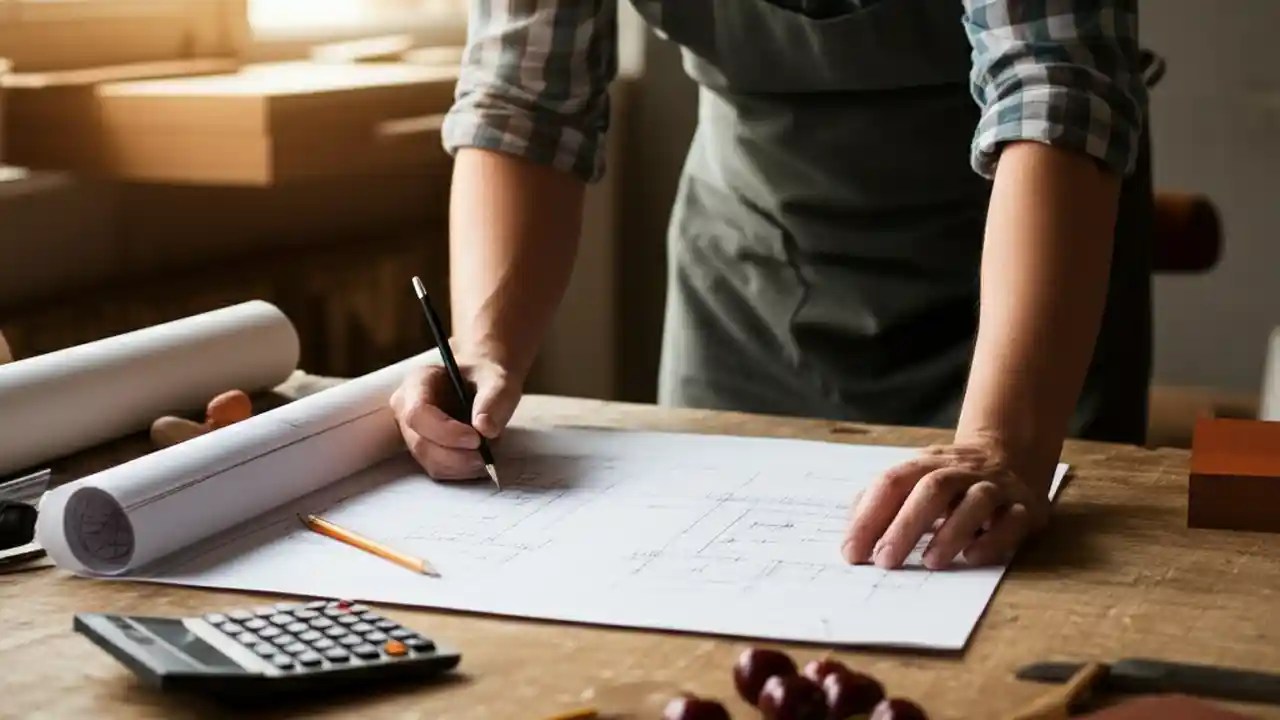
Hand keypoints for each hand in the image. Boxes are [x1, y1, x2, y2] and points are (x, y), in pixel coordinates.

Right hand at [389, 351, 521, 480]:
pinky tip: (481, 461)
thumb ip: (494, 400)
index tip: (477, 439)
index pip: (418, 414)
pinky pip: (439, 469)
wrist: (484, 381)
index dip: (445, 432)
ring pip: (430, 462)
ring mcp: (414, 433)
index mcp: (417, 383)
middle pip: (421, 444)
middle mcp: (407, 410)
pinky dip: (463, 471)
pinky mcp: (427, 450)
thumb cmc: (485, 374)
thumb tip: (486, 429)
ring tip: (488, 454)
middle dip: (457, 456)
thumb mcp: (496, 378)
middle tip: (487, 455)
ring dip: (462, 466)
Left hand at [841, 440, 1050, 569]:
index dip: (869, 517)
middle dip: (906, 525)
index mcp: (925, 464)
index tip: (852, 553)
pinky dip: (993, 539)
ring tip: (929, 562)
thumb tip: (851, 540)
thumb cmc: (948, 481)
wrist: (1011, 455)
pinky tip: (972, 557)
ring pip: (975, 502)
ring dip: (951, 532)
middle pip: (932, 488)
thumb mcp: (912, 481)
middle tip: (885, 561)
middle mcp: (960, 471)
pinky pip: (1012, 521)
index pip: (892, 483)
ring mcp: (994, 487)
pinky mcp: (1024, 508)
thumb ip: (879, 504)